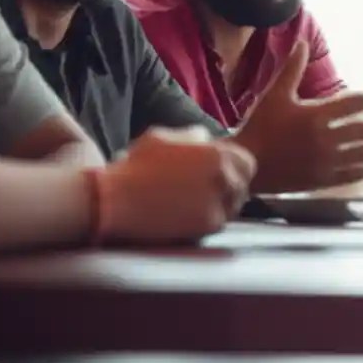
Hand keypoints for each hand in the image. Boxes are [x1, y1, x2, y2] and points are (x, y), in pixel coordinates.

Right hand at [100, 126, 256, 244]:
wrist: (115, 202)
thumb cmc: (135, 167)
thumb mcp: (163, 137)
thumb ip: (191, 136)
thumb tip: (206, 137)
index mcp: (217, 154)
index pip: (247, 162)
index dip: (234, 167)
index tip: (221, 172)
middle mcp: (224, 179)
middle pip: (243, 185)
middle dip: (230, 187)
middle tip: (209, 190)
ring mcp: (219, 204)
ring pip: (234, 205)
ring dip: (222, 204)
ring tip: (195, 203)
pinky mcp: (208, 226)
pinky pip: (219, 222)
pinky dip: (208, 219)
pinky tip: (188, 215)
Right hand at [235, 41, 362, 192]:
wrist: (245, 164)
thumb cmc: (260, 126)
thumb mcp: (275, 94)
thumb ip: (292, 68)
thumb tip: (303, 42)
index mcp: (316, 115)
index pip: (357, 102)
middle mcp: (326, 139)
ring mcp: (327, 162)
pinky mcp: (324, 180)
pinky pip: (356, 175)